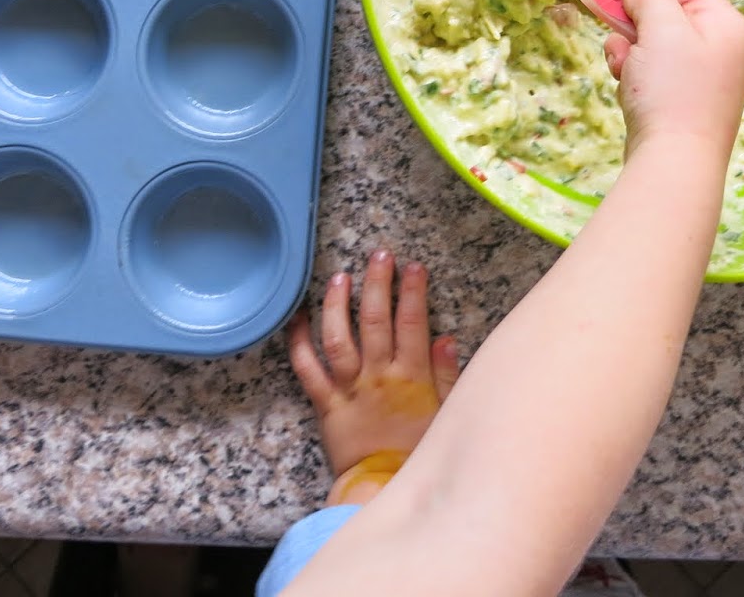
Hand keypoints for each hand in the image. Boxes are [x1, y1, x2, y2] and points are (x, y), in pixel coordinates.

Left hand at [287, 249, 459, 497]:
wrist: (384, 488)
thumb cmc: (416, 452)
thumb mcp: (445, 414)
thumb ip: (447, 376)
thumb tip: (446, 338)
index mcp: (411, 377)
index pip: (412, 323)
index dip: (413, 291)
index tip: (413, 266)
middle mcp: (378, 376)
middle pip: (376, 321)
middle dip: (378, 283)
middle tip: (379, 255)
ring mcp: (350, 388)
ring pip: (339, 338)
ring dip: (338, 304)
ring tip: (340, 277)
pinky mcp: (326, 404)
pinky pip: (307, 369)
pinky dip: (299, 342)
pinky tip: (297, 318)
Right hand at [603, 0, 743, 157]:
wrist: (675, 160)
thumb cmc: (672, 89)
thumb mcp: (660, 29)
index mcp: (727, 25)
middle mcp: (723, 50)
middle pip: (669, 18)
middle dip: (636, 26)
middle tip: (619, 38)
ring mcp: (707, 79)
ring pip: (657, 47)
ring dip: (631, 52)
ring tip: (622, 69)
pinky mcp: (688, 103)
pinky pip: (658, 75)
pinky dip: (637, 75)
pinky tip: (627, 88)